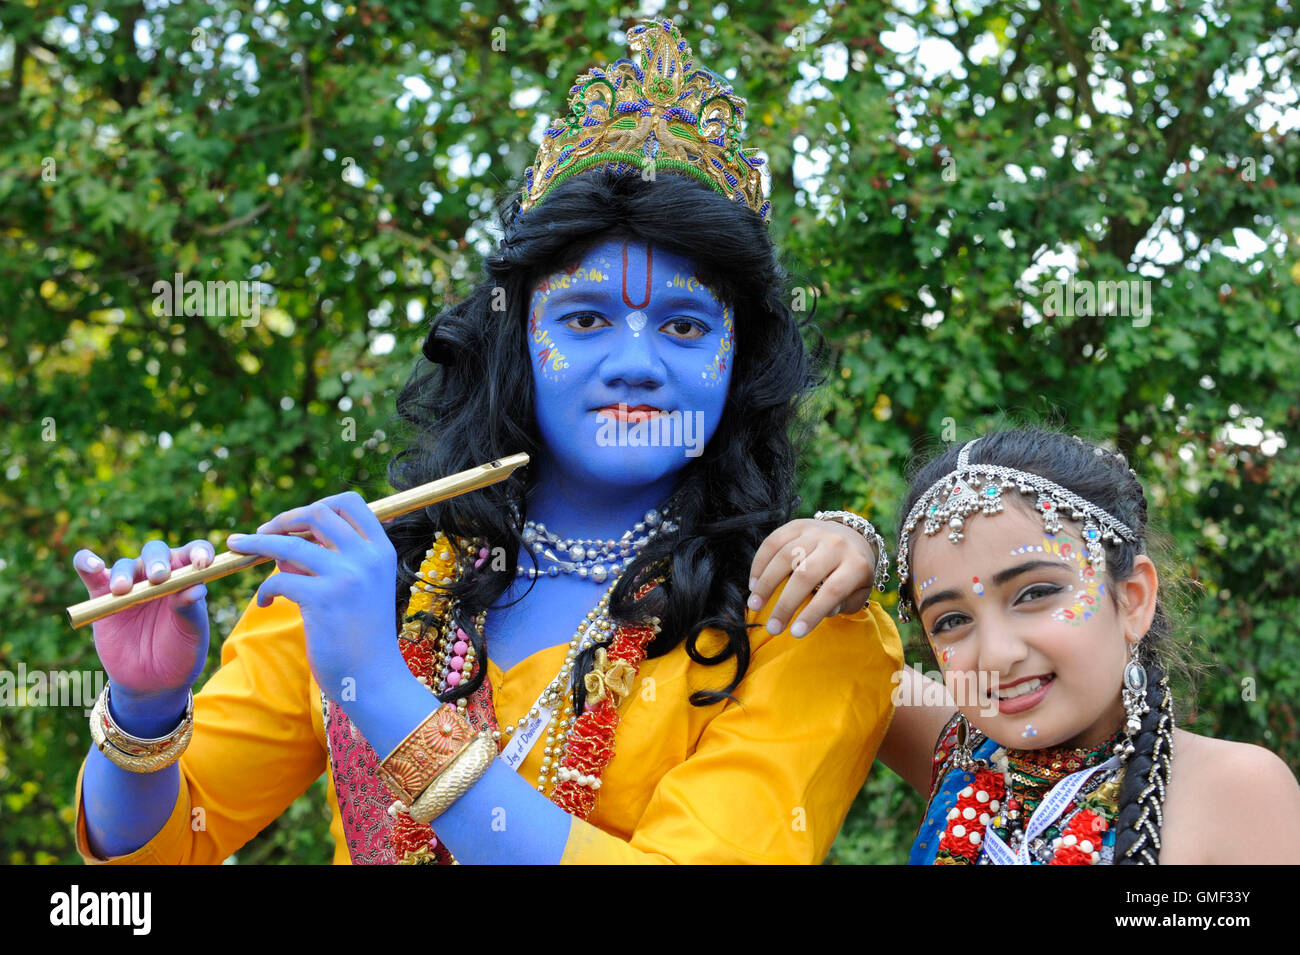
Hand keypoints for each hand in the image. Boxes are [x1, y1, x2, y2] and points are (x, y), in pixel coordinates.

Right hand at [72, 539, 215, 695]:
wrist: (151, 681)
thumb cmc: (180, 652)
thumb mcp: (191, 632)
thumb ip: (190, 609)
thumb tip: (196, 588)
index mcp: (186, 578)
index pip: (194, 553)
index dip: (199, 551)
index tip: (202, 561)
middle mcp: (158, 575)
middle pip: (156, 552)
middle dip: (157, 560)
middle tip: (158, 577)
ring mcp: (130, 584)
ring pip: (125, 565)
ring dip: (123, 573)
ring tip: (123, 590)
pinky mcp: (102, 596)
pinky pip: (90, 573)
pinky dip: (86, 563)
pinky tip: (91, 566)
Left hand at [225, 491, 406, 708]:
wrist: (375, 678)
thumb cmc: (364, 636)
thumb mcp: (357, 590)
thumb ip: (330, 564)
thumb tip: (284, 553)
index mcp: (381, 550)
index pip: (350, 503)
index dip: (319, 505)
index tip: (297, 523)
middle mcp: (367, 557)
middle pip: (318, 513)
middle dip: (283, 520)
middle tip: (262, 533)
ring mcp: (346, 576)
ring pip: (289, 544)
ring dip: (256, 543)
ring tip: (236, 547)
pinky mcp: (323, 600)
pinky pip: (278, 581)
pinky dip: (265, 591)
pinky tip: (265, 604)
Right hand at [746, 518, 876, 637]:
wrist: (852, 537)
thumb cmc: (851, 574)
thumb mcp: (857, 593)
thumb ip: (844, 604)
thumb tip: (825, 612)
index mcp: (856, 565)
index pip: (833, 591)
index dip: (813, 613)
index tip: (795, 633)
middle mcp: (837, 545)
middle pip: (805, 576)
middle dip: (785, 605)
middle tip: (772, 627)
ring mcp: (816, 532)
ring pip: (784, 557)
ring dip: (766, 584)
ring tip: (754, 606)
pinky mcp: (797, 525)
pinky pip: (773, 542)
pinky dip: (760, 564)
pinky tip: (754, 584)